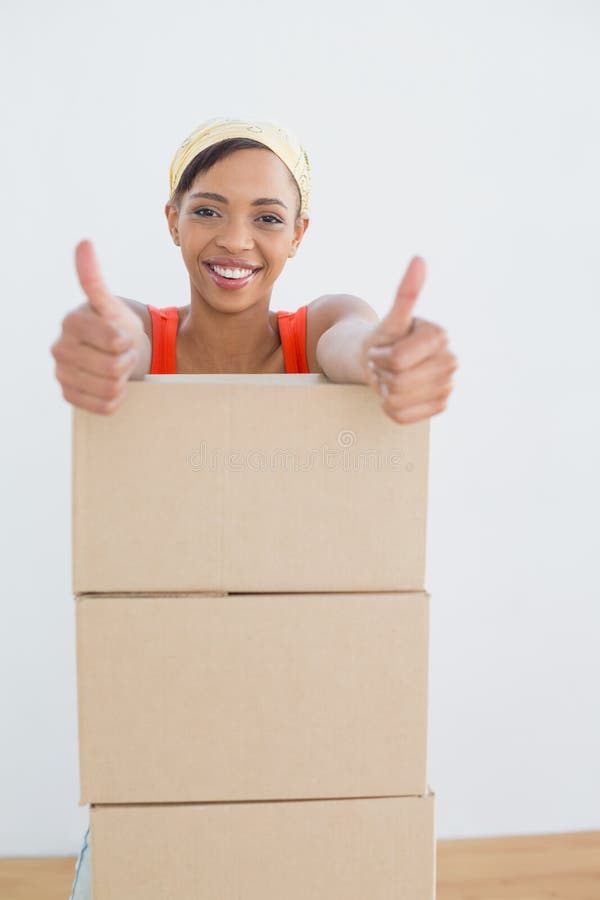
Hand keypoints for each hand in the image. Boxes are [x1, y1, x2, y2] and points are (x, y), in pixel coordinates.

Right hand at [50, 240, 144, 414]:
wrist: (119, 353)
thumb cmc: (116, 326)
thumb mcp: (113, 305)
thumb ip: (95, 279)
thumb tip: (84, 243)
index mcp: (71, 321)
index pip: (114, 340)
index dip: (127, 340)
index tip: (123, 334)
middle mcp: (59, 348)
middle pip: (113, 366)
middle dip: (127, 360)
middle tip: (123, 352)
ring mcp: (62, 374)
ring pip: (110, 388)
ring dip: (123, 378)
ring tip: (118, 366)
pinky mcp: (70, 396)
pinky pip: (104, 405)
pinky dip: (116, 398)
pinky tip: (112, 383)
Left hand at [361, 256, 457, 423]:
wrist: (380, 362)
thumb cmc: (384, 338)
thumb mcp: (390, 319)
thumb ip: (406, 293)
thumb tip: (418, 259)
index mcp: (440, 336)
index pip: (397, 360)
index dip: (380, 356)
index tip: (382, 348)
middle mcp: (451, 360)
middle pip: (399, 382)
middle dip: (382, 373)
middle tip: (385, 364)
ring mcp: (448, 386)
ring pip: (399, 401)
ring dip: (385, 390)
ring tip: (390, 377)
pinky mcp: (440, 406)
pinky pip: (401, 416)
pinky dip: (389, 407)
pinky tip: (396, 394)